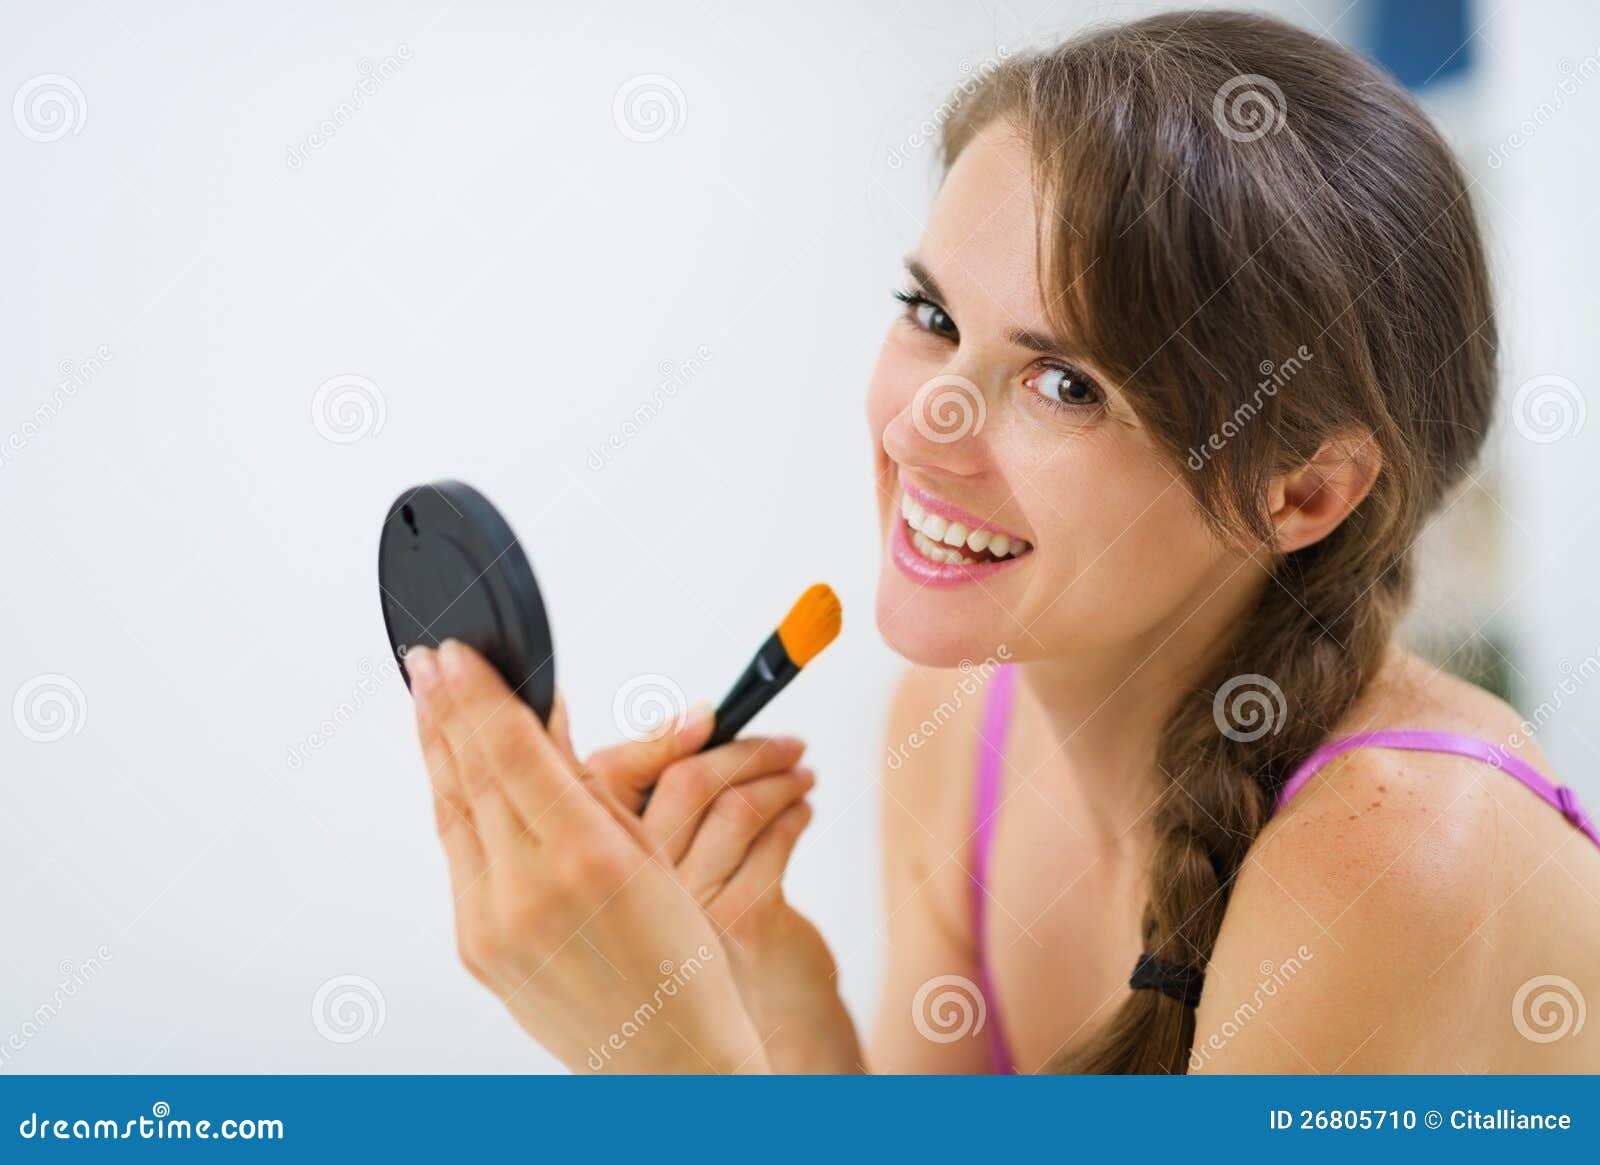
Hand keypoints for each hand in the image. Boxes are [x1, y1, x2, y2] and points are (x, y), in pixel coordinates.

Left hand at [405, 639, 766, 1073]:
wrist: (667, 1060)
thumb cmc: (681, 961)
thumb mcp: (652, 857)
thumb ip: (589, 786)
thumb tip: (547, 722)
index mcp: (584, 859)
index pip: (512, 751)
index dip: (480, 694)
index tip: (457, 652)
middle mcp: (526, 891)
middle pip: (471, 776)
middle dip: (446, 710)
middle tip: (428, 660)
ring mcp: (491, 925)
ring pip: (454, 814)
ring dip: (440, 751)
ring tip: (429, 700)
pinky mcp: (474, 948)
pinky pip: (458, 858)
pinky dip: (456, 805)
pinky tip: (455, 774)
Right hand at [580, 710, 863, 1071]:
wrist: (736, 1043)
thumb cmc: (694, 957)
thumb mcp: (653, 885)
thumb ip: (646, 819)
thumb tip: (686, 729)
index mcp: (595, 866)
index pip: (611, 776)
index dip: (668, 736)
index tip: (707, 717)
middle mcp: (634, 889)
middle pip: (686, 779)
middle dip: (741, 748)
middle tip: (780, 740)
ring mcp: (688, 906)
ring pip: (737, 805)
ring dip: (779, 778)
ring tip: (800, 773)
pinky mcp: (741, 921)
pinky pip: (773, 841)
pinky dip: (795, 816)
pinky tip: (802, 813)